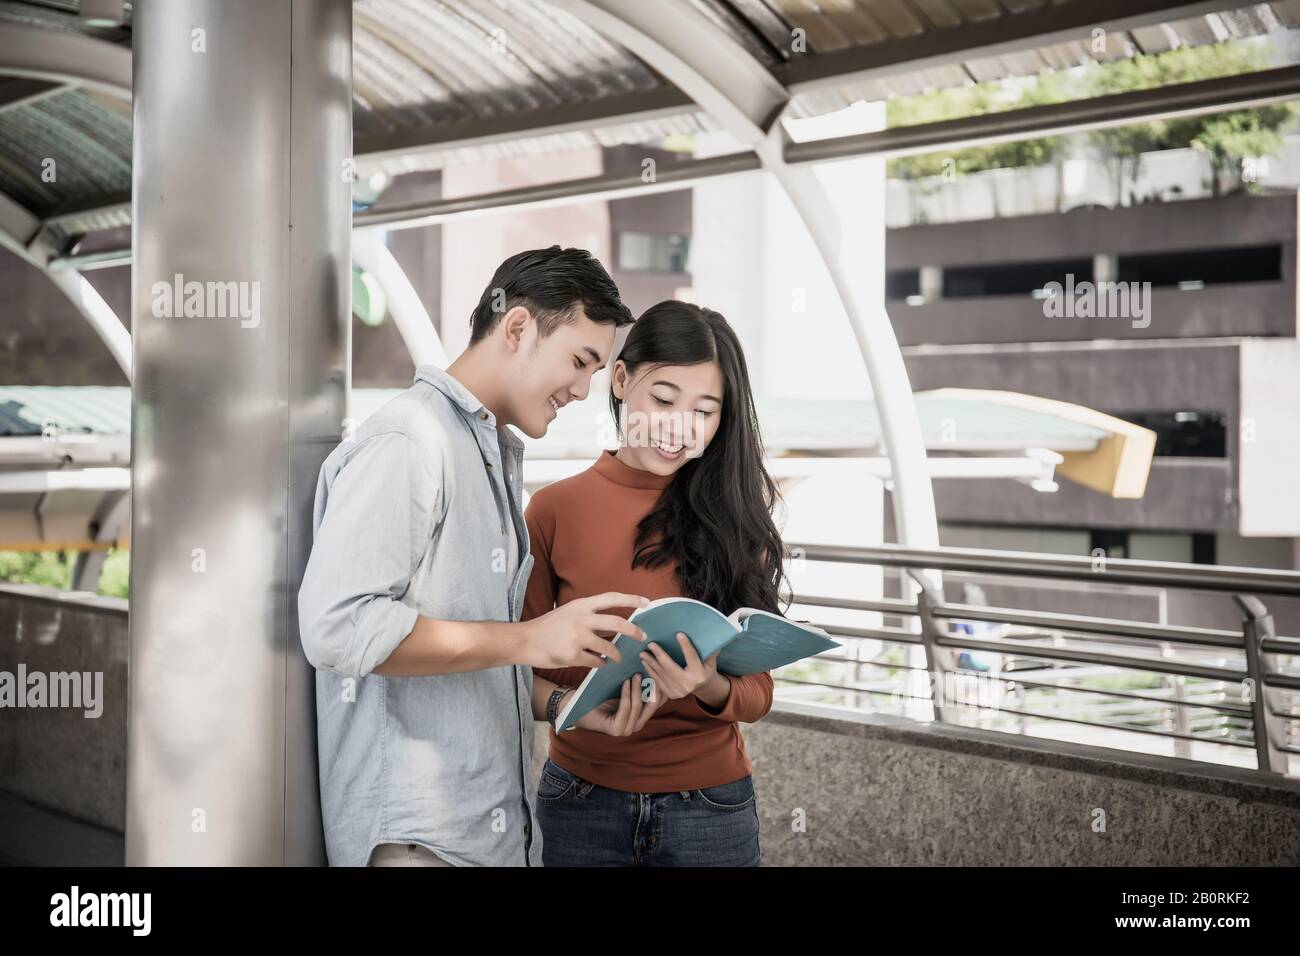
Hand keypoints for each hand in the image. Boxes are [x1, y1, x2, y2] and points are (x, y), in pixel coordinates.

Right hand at [520, 592, 649, 669]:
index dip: (631, 599)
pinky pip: (596, 662)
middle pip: (617, 623)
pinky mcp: (573, 655)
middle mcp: (581, 619)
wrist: (525, 640)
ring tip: (617, 658)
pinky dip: (601, 664)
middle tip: (642, 637)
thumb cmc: (548, 627)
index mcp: (581, 605)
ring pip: (608, 648)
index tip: (647, 602)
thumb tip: (612, 627)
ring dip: (616, 654)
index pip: (611, 598)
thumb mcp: (569, 613)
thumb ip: (589, 616)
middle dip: (634, 631)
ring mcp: (578, 637)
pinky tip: (601, 664)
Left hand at [574, 676, 660, 735]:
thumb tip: (651, 667)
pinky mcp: (616, 729)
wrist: (579, 707)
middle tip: (651, 671)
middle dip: (653, 687)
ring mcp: (626, 729)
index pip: (658, 702)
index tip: (662, 671)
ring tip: (636, 674)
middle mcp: (636, 725)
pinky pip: (626, 709)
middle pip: (652, 705)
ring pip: (638, 706)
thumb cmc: (601, 696)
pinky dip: (626, 695)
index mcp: (641, 716)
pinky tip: (625, 682)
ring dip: (637, 688)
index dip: (661, 687)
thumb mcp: (624, 689)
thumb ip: (637, 685)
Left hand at [638, 632, 723, 702]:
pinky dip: (650, 671)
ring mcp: (678, 692)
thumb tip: (708, 631)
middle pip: (671, 667)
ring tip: (643, 653)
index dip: (685, 646)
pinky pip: (658, 681)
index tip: (678, 634)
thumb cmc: (705, 669)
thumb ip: (709, 649)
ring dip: (651, 663)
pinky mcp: (671, 695)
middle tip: (650, 644)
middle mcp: (689, 685)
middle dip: (659, 655)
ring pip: (661, 674)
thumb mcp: (710, 660)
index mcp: (700, 675)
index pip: (692, 657)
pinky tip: (645, 663)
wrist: (703, 688)